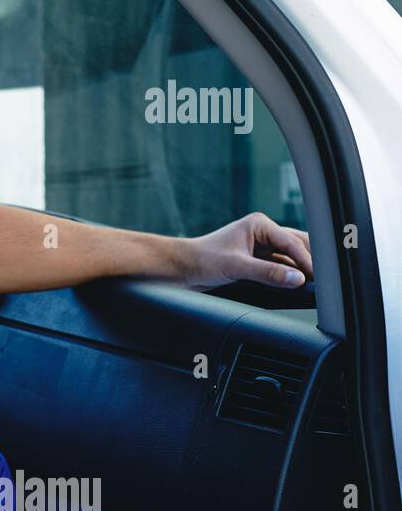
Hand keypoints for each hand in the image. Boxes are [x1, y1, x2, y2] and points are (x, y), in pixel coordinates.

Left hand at [177, 212, 312, 290]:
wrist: (181, 268)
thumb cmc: (202, 260)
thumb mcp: (236, 267)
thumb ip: (268, 274)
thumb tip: (297, 279)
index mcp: (259, 224)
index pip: (291, 242)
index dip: (307, 260)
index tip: (319, 276)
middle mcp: (264, 233)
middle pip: (297, 246)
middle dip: (311, 261)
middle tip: (328, 279)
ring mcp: (262, 247)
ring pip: (292, 258)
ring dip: (302, 270)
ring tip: (319, 284)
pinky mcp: (258, 261)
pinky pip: (281, 268)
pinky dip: (291, 276)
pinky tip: (301, 286)